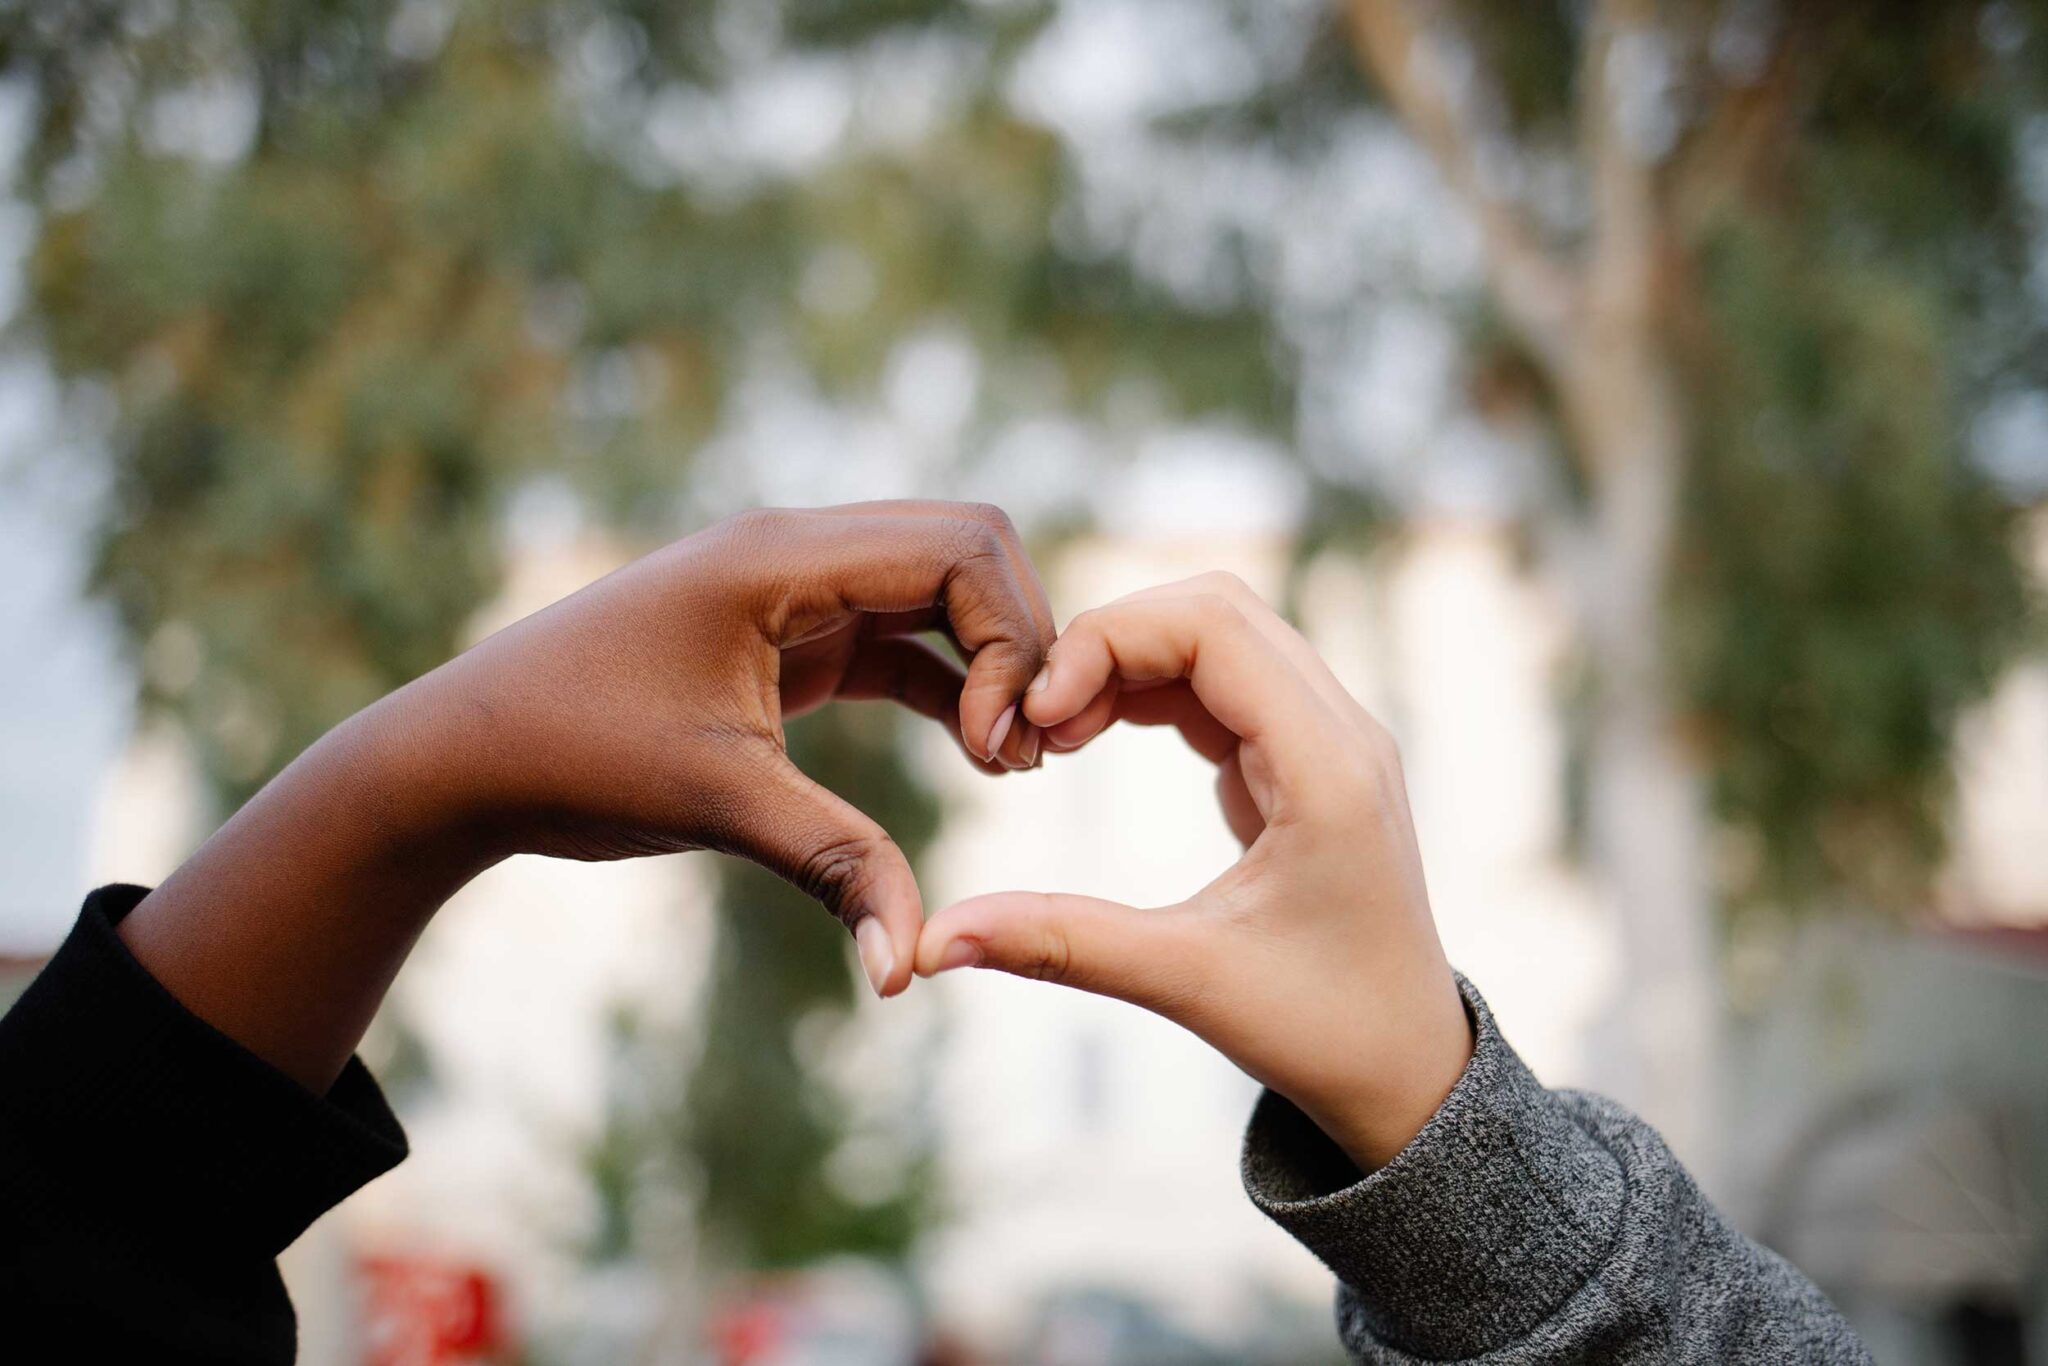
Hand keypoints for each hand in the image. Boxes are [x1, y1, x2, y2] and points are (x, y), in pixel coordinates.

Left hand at [120, 501, 1052, 1088]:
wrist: (462, 757)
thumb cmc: (572, 757)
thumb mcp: (716, 804)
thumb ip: (833, 867)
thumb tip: (909, 970)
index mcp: (780, 557)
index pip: (960, 549)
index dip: (1013, 641)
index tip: (1001, 749)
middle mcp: (795, 551)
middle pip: (965, 550)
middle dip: (1017, 642)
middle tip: (1022, 753)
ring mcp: (791, 589)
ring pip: (937, 590)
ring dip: (987, 662)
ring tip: (1008, 762)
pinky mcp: (785, 637)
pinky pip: (896, 636)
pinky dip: (948, 682)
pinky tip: (974, 754)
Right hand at [913, 573, 1471, 1171]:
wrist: (1407, 1070)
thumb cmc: (1322, 1030)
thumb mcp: (1185, 983)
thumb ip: (1059, 945)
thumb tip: (933, 942)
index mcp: (1327, 768)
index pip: (1213, 625)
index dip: (1108, 641)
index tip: (1039, 716)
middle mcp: (1341, 732)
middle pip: (1214, 608)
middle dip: (1109, 639)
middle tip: (1035, 720)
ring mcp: (1329, 739)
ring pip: (1218, 635)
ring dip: (1127, 661)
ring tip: (1053, 732)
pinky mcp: (1306, 759)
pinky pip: (1224, 681)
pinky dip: (1151, 689)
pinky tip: (1091, 735)